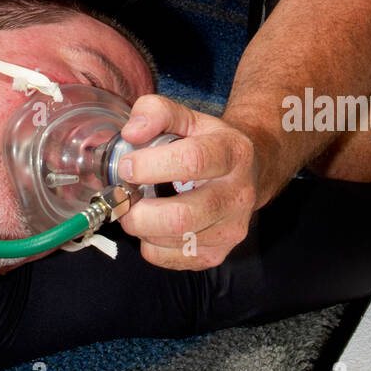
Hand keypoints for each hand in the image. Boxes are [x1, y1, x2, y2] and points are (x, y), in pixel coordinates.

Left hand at [116, 96, 261, 270]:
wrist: (247, 171)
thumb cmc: (208, 142)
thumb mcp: (186, 116)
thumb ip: (155, 111)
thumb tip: (131, 133)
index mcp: (232, 153)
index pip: (192, 162)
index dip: (151, 166)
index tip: (126, 166)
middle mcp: (238, 194)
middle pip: (181, 216)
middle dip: (138, 211)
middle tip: (123, 197)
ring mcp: (232, 229)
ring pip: (175, 241)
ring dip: (141, 228)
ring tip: (135, 209)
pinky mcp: (219, 253)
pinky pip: (172, 259)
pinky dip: (151, 246)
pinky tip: (153, 226)